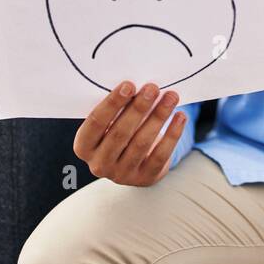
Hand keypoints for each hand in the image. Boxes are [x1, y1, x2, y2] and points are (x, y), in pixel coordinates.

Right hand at [73, 80, 187, 186]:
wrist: (134, 163)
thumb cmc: (119, 132)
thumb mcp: (111, 122)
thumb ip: (118, 108)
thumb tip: (138, 87)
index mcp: (84, 146)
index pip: (96, 123)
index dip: (112, 103)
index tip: (129, 85)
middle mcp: (99, 164)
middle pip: (120, 133)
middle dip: (138, 108)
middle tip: (153, 88)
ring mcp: (122, 175)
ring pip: (142, 143)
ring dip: (158, 117)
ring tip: (171, 97)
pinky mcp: (145, 178)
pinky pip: (160, 155)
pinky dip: (172, 134)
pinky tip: (179, 117)